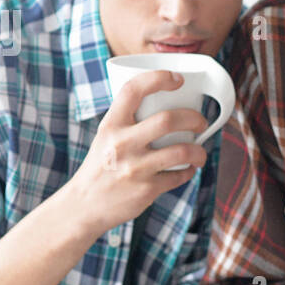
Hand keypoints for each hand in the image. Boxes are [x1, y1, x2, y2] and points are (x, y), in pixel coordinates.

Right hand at [64, 70, 208, 235]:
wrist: (84, 205)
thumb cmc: (100, 167)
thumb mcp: (105, 136)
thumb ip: (127, 120)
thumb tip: (164, 103)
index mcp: (111, 125)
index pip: (133, 89)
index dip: (159, 78)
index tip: (178, 79)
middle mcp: (122, 144)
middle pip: (167, 120)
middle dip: (194, 118)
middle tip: (200, 122)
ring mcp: (135, 167)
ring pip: (182, 151)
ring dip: (199, 150)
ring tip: (200, 151)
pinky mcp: (146, 189)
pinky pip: (179, 176)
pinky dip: (189, 172)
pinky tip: (188, 169)